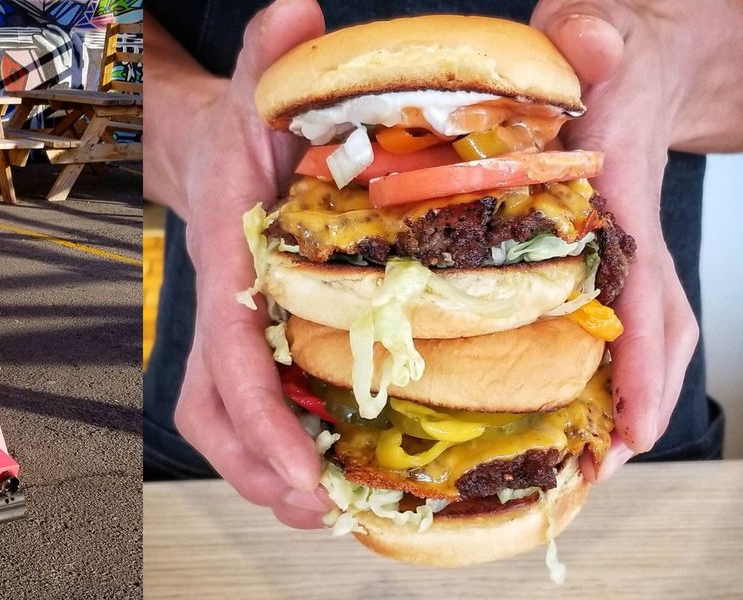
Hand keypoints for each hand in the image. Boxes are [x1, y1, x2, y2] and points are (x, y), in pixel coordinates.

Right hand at [172, 0, 331, 527]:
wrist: (206, 146)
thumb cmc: (237, 125)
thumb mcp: (257, 86)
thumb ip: (272, 53)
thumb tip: (296, 8)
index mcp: (225, 257)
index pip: (231, 351)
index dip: (260, 417)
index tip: (297, 469)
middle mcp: (218, 302)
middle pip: (214, 405)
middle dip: (256, 466)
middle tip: (311, 510)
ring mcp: (229, 326)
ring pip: (222, 415)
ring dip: (261, 468)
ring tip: (316, 507)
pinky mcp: (249, 335)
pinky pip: (248, 402)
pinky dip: (274, 443)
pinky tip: (319, 465)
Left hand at [531, 2, 701, 480]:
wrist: (633, 46)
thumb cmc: (608, 44)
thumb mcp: (600, 27)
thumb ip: (599, 35)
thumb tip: (597, 43)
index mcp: (621, 186)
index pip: (639, 279)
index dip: (639, 352)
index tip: (635, 419)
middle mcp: (628, 225)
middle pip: (654, 325)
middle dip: (639, 399)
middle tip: (605, 469)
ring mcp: (618, 241)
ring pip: (641, 329)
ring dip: (624, 393)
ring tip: (592, 459)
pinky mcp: (599, 248)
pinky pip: (610, 314)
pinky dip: (603, 362)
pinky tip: (574, 400)